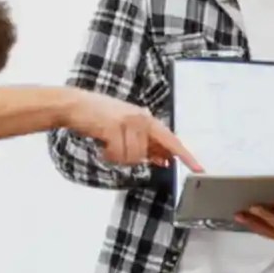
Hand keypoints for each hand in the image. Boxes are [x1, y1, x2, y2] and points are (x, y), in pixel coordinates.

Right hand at [63, 90, 202, 171]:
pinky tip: (103, 146)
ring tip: (109, 145)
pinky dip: (109, 155)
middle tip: (116, 147)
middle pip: (146, 155)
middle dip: (132, 158)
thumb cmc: (100, 116)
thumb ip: (146, 143)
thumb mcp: (128, 127)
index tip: (198, 168)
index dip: (185, 155)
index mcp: (147, 119)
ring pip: (133, 157)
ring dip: (118, 157)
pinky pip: (118, 155)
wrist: (75, 105)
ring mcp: (129, 123)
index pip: (171, 140)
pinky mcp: (114, 128)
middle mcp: (141, 119)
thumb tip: (163, 159)